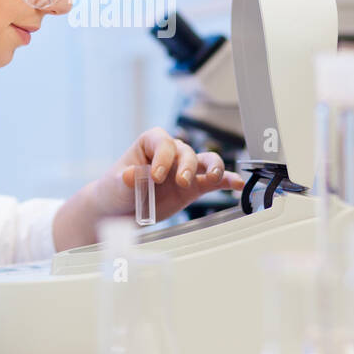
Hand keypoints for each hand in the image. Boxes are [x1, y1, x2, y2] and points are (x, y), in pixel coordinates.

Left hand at [91, 126, 244, 223]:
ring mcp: (184, 170)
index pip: (163, 143)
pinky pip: (213, 182)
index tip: (156, 176)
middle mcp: (171, 153)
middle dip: (187, 166)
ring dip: (212, 168)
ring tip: (213, 177)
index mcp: (150, 143)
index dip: (163, 157)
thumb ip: (127, 179)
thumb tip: (130, 174)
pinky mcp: (193, 189)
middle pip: (186, 152)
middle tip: (181, 182)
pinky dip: (226, 181)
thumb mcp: (116, 184)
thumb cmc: (116, 189)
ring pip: (205, 161)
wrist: (119, 210)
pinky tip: (237, 184)